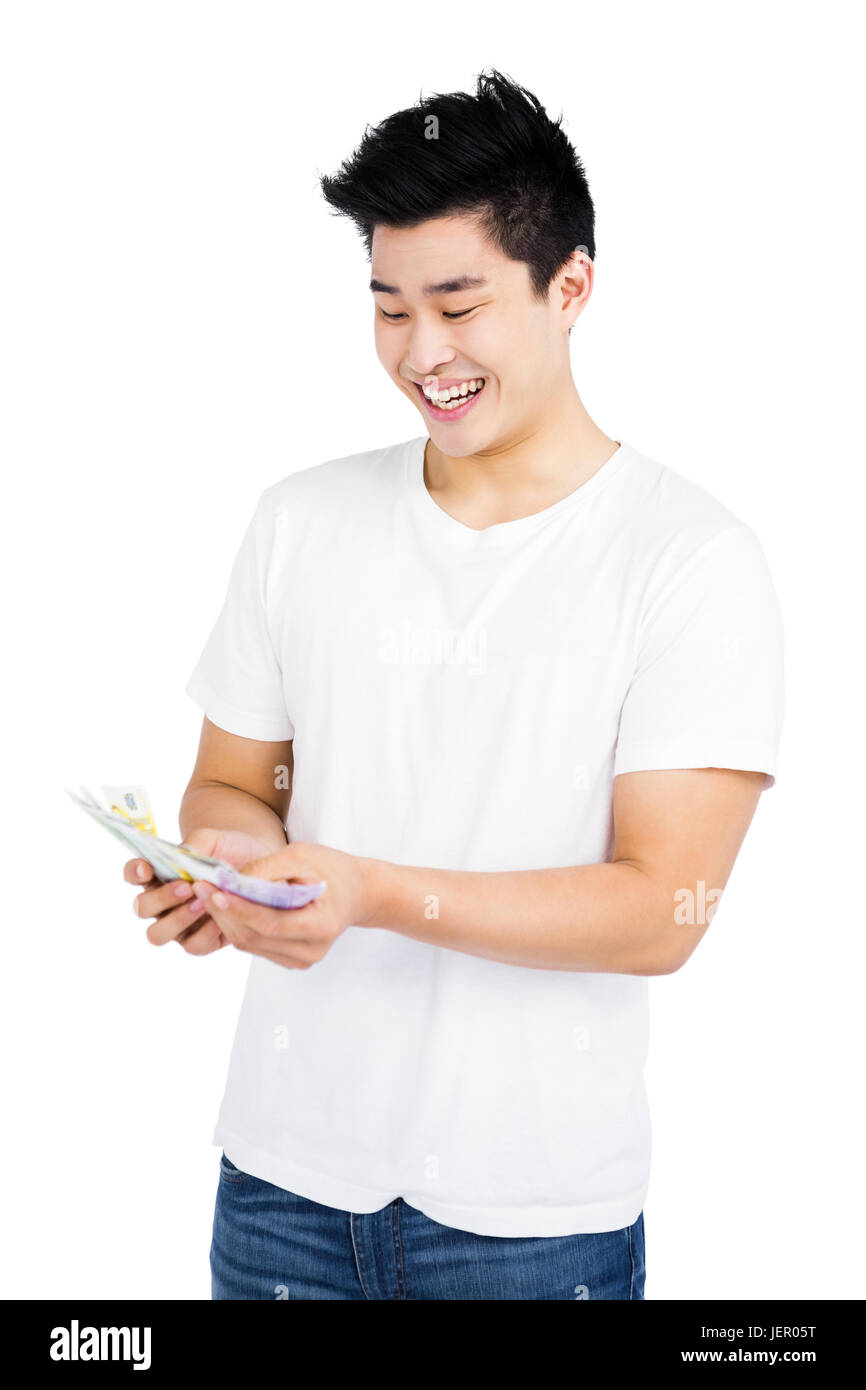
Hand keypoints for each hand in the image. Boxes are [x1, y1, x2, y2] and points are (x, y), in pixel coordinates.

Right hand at [124, 827, 274, 956]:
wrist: (260, 866)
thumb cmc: (229, 850)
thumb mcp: (213, 840)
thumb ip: (193, 847)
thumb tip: (182, 861)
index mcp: (158, 874)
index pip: (133, 874)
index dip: (134, 872)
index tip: (147, 867)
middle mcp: (162, 903)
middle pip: (141, 908)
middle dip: (161, 898)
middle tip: (187, 886)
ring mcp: (178, 924)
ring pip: (158, 934)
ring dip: (177, 919)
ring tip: (202, 903)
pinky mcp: (200, 941)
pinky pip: (192, 945)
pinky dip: (205, 933)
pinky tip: (220, 919)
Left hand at [191, 841, 378, 970]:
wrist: (357, 892)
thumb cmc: (332, 869)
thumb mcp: (303, 856)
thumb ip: (268, 869)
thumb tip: (231, 881)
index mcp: (321, 926)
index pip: (270, 923)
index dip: (239, 908)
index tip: (214, 889)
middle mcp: (311, 951)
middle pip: (254, 937)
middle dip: (224, 911)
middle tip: (200, 886)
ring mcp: (301, 960)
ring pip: (250, 943)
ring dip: (225, 919)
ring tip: (207, 892)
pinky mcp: (291, 959)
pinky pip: (255, 945)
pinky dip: (237, 925)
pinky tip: (225, 905)